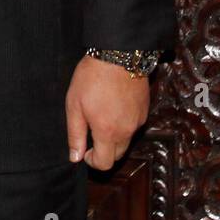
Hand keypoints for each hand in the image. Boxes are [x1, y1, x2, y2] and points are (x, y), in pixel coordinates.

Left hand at [65, 54, 150, 170]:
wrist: (117, 55)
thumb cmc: (91, 78)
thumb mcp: (74, 105)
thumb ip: (75, 134)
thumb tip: (75, 157)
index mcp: (107, 132)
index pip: (105, 164)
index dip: (92, 162)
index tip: (84, 150)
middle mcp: (127, 131)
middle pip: (117, 155)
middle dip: (104, 151)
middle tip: (91, 133)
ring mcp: (138, 121)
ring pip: (127, 140)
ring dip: (114, 137)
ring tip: (101, 115)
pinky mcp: (145, 111)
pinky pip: (134, 126)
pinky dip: (124, 124)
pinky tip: (114, 107)